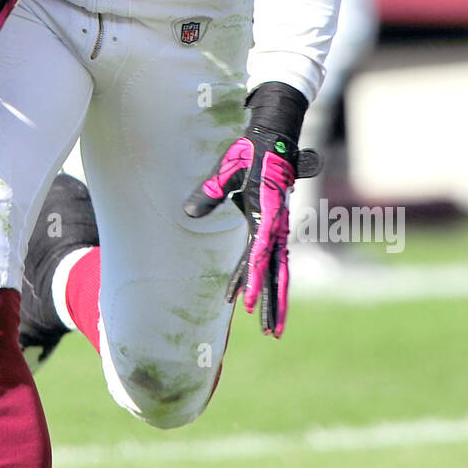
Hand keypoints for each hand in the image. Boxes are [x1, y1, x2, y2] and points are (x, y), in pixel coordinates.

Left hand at [183, 82, 318, 337]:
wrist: (274, 134)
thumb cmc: (248, 150)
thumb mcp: (226, 167)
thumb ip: (209, 190)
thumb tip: (188, 212)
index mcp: (266, 212)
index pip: (257, 253)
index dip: (249, 279)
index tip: (242, 303)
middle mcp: (277, 224)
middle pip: (276, 271)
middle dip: (272, 303)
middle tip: (270, 333)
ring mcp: (279, 226)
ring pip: (279, 270)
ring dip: (275, 298)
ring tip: (271, 329)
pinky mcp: (275, 225)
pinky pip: (272, 257)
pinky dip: (268, 279)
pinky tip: (258, 296)